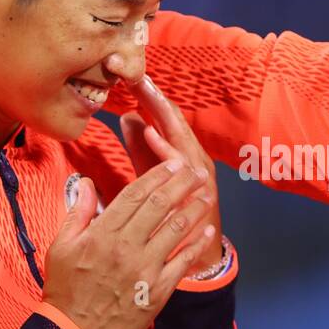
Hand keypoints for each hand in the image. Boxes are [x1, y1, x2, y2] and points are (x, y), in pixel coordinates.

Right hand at [41, 158, 215, 328]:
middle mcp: (126, 247)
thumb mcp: (61, 247)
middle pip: (160, 205)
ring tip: (206, 193)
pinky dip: (197, 243)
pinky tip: (207, 229)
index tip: (172, 164)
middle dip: (182, 183)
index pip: (135, 194)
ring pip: (176, 228)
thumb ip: (78, 213)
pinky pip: (183, 261)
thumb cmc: (66, 291)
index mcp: (102, 233)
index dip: (157, 175)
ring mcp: (145, 268)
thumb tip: (87, 184)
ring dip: (195, 207)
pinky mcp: (159, 290)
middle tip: (195, 171)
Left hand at [121, 76, 223, 268]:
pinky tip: (151, 131)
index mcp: (181, 152)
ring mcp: (198, 171)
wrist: (198, 254)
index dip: (148, 97)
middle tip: (137, 75)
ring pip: (180, 136)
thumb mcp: (155, 175)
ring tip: (145, 93)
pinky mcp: (198, 187)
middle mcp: (193, 156)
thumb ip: (142, 148)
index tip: (129, 77)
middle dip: (155, 98)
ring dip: (162, 114)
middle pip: (173, 120)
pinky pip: (180, 164)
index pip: (163, 117)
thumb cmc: (175, 215)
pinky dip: (166, 146)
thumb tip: (129, 117)